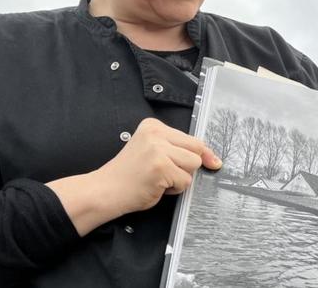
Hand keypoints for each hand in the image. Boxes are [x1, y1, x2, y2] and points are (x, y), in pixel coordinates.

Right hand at [47, 117, 220, 235]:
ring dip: (180, 178)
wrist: (104, 190)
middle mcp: (156, 134)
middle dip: (188, 166)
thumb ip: (178, 150)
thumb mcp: (153, 152)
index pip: (192, 138)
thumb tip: (213, 159)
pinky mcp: (161, 167)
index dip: (202, 153)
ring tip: (160, 179)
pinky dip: (174, 190)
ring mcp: (158, 150)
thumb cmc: (130, 175)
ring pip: (193, 165)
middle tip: (168, 173)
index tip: (212, 161)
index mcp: (153, 126)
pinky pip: (185, 181)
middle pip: (197, 149)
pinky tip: (156, 186)